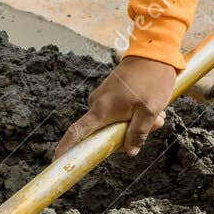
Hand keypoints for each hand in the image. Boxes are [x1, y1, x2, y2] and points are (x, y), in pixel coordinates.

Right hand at [54, 56, 177, 158]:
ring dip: (135, 124)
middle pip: (102, 133)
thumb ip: (138, 134)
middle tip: (155, 124)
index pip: (77, 133)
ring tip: (157, 113)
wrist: (153, 51)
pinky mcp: (110, 94)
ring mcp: (102, 98)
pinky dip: (134, 115)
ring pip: (114, 123)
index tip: (56, 161)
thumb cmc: (152, 80)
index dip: (65, 148)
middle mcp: (97, 104)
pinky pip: (118, 113)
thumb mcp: (150, 111)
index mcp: (102, 110)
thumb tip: (130, 151)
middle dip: (127, 135)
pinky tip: (152, 108)